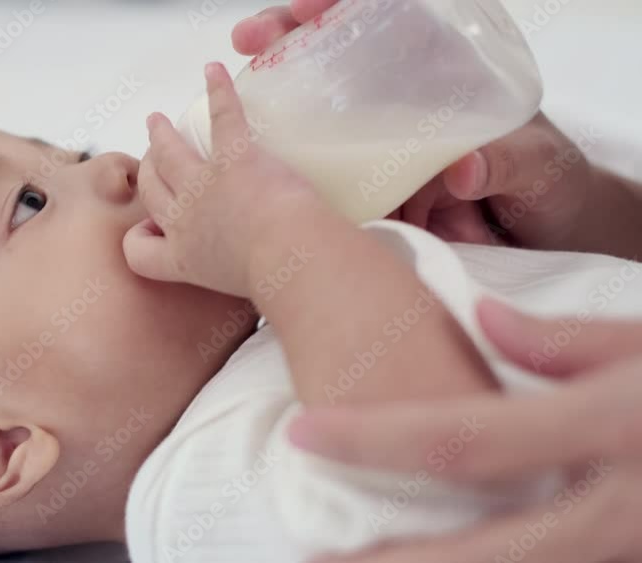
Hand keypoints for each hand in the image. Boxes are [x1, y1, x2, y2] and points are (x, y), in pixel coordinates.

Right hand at [123, 63, 312, 296]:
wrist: (286, 255)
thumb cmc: (275, 284)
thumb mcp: (241, 296)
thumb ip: (241, 284)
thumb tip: (270, 284)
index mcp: (182, 257)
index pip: (139, 250)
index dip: (139, 235)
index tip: (148, 229)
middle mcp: (183, 218)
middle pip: (151, 189)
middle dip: (147, 170)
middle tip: (151, 155)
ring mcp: (203, 183)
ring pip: (169, 153)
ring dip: (162, 134)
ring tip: (158, 120)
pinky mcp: (232, 156)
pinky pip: (221, 116)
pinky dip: (217, 90)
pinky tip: (213, 71)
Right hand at [233, 3, 641, 255]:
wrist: (543, 237)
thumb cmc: (550, 184)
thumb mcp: (538, 166)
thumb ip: (508, 162)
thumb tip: (464, 170)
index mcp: (448, 69)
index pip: (386, 16)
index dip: (339, 5)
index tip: (308, 7)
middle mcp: (404, 95)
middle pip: (334, 50)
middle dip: (287, 35)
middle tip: (251, 38)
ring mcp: (381, 136)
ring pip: (316, 104)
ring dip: (273, 92)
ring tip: (237, 90)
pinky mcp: (369, 181)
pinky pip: (321, 164)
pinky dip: (286, 159)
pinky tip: (254, 154)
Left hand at [287, 299, 641, 562]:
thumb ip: (571, 342)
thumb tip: (482, 324)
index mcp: (614, 427)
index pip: (462, 439)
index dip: (372, 439)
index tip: (304, 431)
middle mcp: (622, 505)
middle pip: (482, 553)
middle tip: (315, 557)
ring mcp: (634, 543)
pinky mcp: (637, 555)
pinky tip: (453, 559)